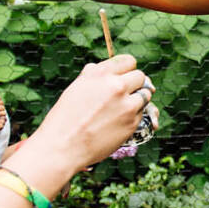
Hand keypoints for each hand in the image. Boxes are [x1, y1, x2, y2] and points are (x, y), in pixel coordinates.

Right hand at [29, 54, 154, 171]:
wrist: (63, 146)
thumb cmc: (65, 118)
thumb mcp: (76, 88)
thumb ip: (93, 76)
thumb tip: (104, 69)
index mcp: (100, 73)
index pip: (128, 61)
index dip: (127, 69)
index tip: (125, 76)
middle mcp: (116, 85)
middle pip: (140, 76)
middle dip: (134, 84)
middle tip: (124, 94)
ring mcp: (127, 104)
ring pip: (145, 95)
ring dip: (137, 100)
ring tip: (122, 109)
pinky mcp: (132, 122)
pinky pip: (142, 113)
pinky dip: (134, 116)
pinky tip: (118, 123)